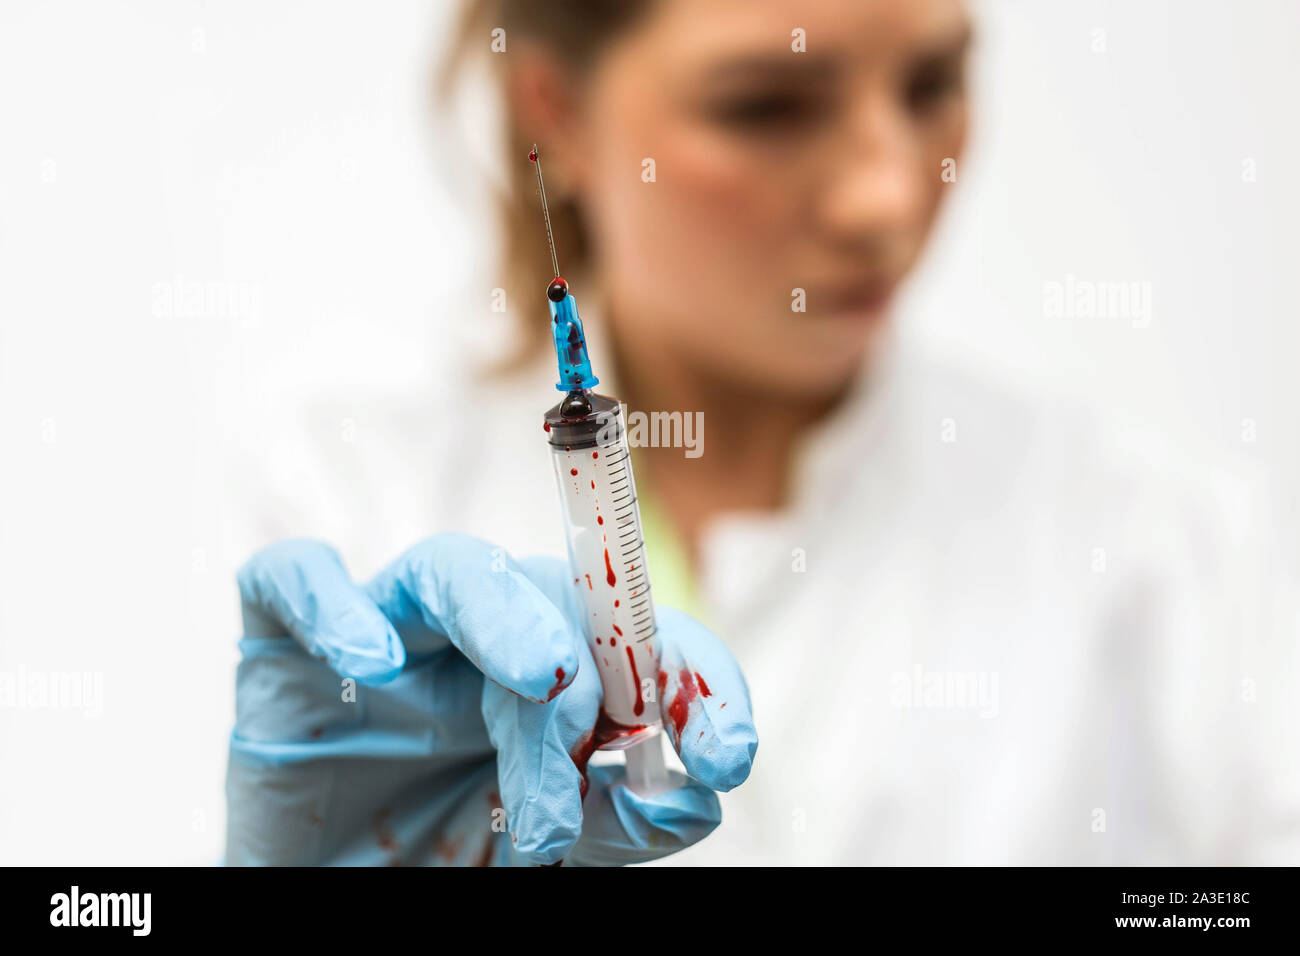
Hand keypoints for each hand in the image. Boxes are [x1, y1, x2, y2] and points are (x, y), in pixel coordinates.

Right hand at [225, 534, 757, 865]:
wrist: (327, 891)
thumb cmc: (433, 857)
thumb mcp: (547, 848)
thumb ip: (618, 819)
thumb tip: (697, 795)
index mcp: (549, 678)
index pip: (637, 639)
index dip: (696, 678)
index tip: (729, 753)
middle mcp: (476, 641)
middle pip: (553, 599)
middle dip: (587, 675)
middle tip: (587, 757)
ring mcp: (385, 631)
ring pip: (450, 568)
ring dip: (505, 614)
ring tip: (546, 677)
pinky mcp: (282, 639)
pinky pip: (298, 578)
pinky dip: (334, 603)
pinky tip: (371, 659)